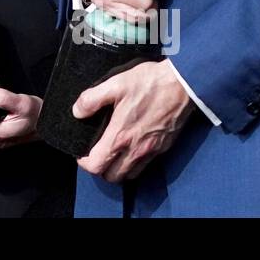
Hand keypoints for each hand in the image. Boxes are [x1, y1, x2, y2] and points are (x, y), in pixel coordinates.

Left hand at [74, 59, 194, 181]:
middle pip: (112, 177)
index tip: (82, 153)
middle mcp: (136, 149)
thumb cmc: (149, 83)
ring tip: (112, 154)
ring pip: (129, 175)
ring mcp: (151, 151)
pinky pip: (145, 167)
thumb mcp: (115, 84)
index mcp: (120, 136)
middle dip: (101, 169)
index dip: (85, 163)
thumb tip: (77, 112)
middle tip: (97, 154)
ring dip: (118, 170)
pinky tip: (130, 149)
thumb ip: (92, 99)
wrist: (182, 84)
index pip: (97, 166)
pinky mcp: (163, 148)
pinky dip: (134, 165)